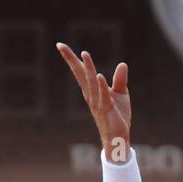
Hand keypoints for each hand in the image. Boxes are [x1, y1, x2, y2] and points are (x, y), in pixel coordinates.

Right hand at [56, 44, 130, 160]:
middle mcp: (91, 95)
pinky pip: (103, 96)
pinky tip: (99, 75)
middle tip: (60, 45)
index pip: (80, 71)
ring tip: (84, 54)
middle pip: (80, 74)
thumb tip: (122, 64)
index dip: (71, 58)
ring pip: (91, 82)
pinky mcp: (107, 109)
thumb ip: (120, 79)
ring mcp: (97, 102)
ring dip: (88, 68)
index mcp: (92, 90)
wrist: (118, 137)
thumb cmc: (117, 116)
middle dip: (71, 60)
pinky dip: (102, 86)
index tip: (60, 45)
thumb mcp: (120, 94)